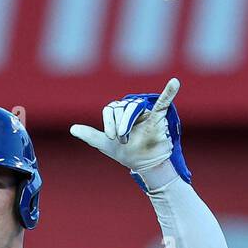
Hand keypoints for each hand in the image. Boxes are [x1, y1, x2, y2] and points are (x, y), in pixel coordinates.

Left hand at [70, 79, 188, 182]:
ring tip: (128, 137)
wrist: (144, 164)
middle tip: (122, 139)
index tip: (111, 137)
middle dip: (119, 125)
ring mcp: (146, 112)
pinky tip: (175, 83)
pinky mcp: (158, 118)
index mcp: (121, 112)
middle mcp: (133, 109)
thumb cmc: (126, 153)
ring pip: (134, 107)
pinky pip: (163, 102)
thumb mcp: (105, 144)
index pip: (111, 109)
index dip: (109, 122)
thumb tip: (72, 128)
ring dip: (129, 122)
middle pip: (121, 107)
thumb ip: (90, 135)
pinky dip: (169, 92)